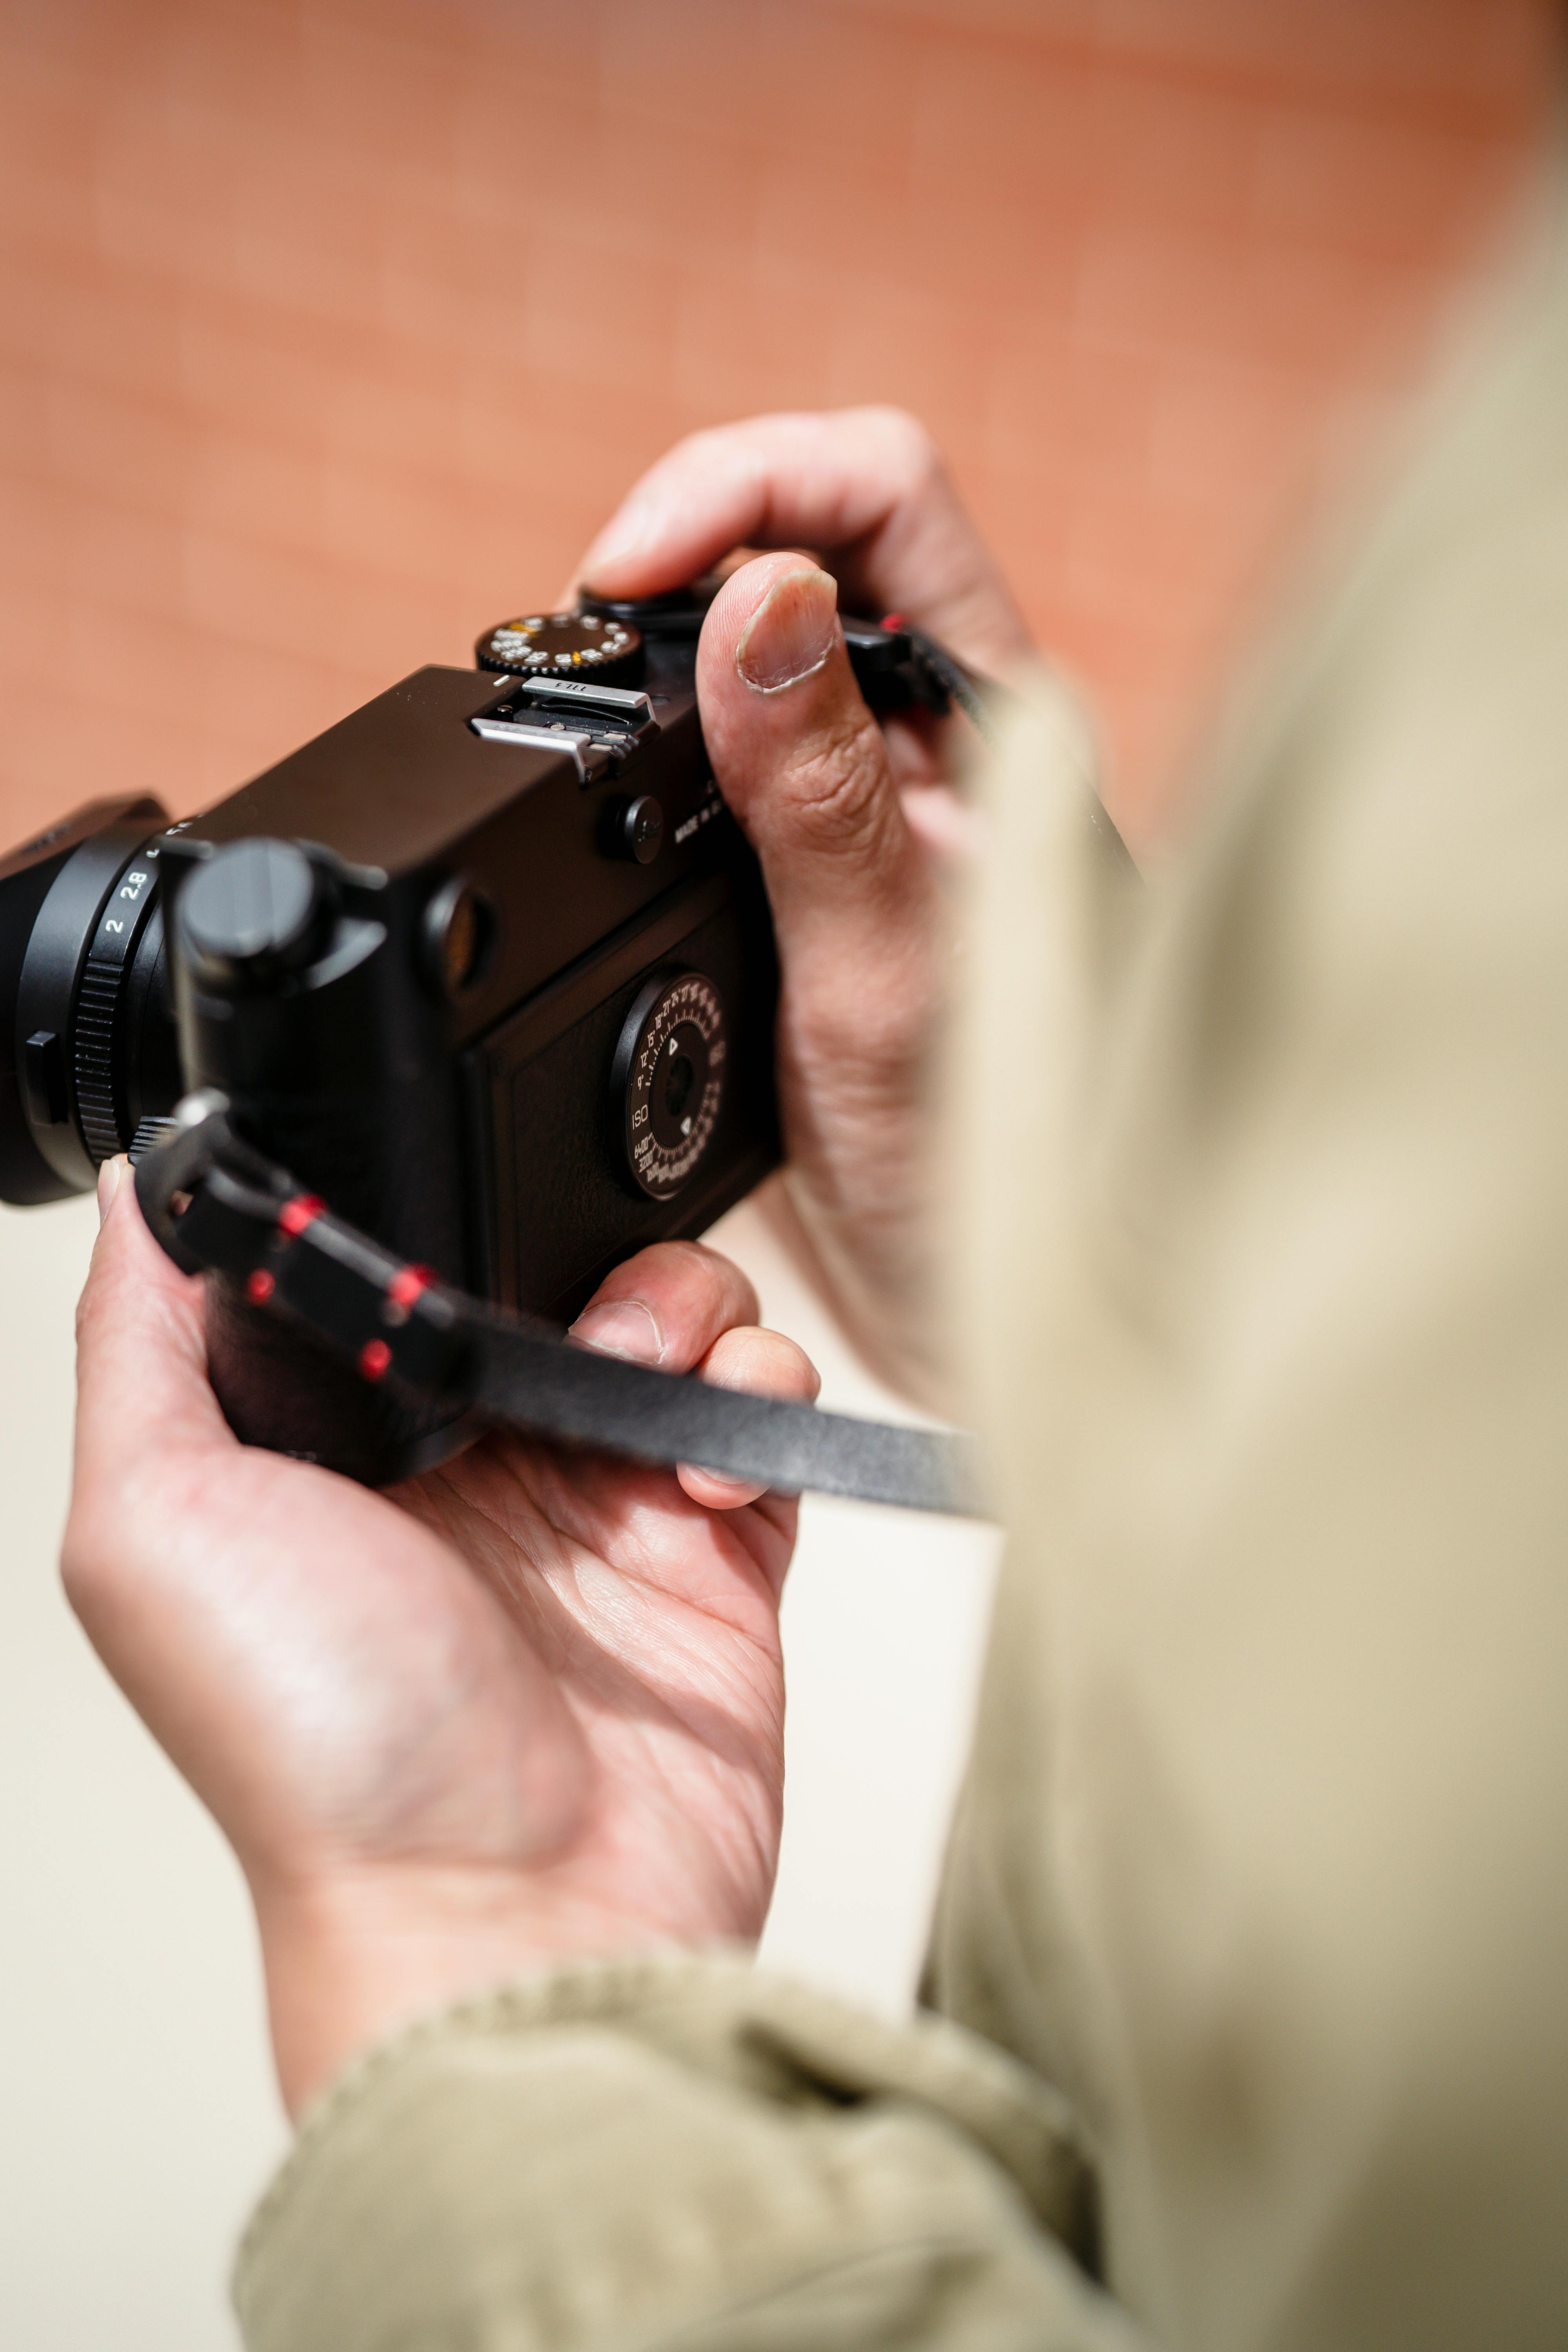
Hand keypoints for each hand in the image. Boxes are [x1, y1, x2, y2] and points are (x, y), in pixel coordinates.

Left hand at [63, 1161, 816, 2116]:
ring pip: (675, 1308)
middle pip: (554, 1265)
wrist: (506, 1909)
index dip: (427, 1213)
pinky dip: (757, 1390)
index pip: (402, 1265)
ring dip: (682, 1298)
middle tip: (561, 1310)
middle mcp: (477, 1463)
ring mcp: (604, 1498)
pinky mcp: (714, 1543)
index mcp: (345, 1447)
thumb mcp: (154, 1529)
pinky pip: (764, 1401)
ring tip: (646, 1374)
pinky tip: (700, 1462)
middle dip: (578, 1244)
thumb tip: (145, 1201)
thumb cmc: (313, 1747)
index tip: (440, 1210)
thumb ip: (138, 1349)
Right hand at [575, 407, 1035, 1401]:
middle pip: (801, 543)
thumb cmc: (998, 1160)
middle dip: (673, 562)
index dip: (742, 488)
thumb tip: (753, 603)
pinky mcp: (809, 876)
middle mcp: (934, 742)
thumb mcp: (888, 969)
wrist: (987, 1299)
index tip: (622, 575)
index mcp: (991, 724)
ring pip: (749, 650)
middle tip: (579, 661)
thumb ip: (821, 791)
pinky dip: (644, 760)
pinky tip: (607, 815)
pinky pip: (717, 765)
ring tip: (579, 730)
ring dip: (652, 661)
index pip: (881, 490)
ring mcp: (869, 806)